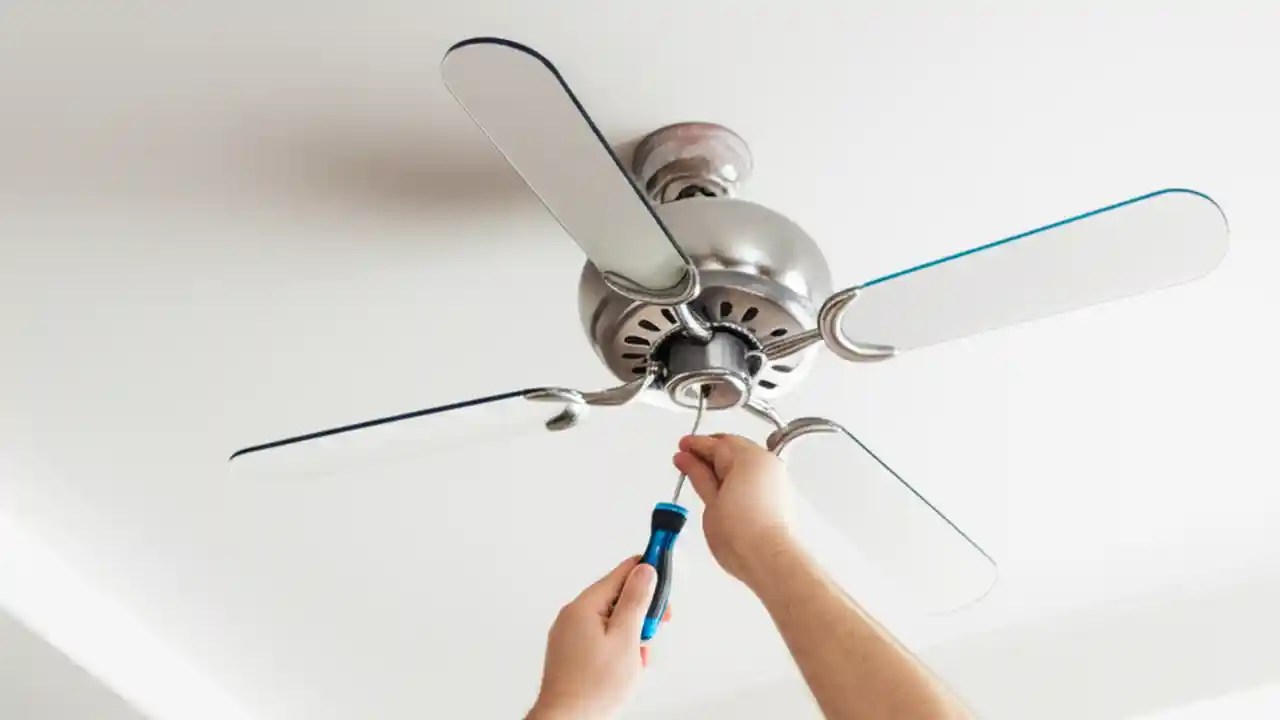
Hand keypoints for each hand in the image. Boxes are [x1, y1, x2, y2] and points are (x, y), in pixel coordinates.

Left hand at [528, 557, 659, 718]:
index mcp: (584, 606)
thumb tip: (644, 570)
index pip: (621, 573)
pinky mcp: (571, 653)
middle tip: (656, 627)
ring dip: (631, 635)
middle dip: (641, 612)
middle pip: (616, 598)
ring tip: (636, 659)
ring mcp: (570, 636)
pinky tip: (625, 667)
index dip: (646, 571)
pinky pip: (601, 639)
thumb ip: (636, 601)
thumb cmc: (594, 687)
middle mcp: (573, 616)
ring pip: (611, 621)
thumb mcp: (626, 638)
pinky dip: (618, 648)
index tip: (664, 570)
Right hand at [673, 434, 795, 587]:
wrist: (770, 559)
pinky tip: (724, 489)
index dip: (695, 445)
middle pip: (733, 448)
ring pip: (745, 461)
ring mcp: (776, 477)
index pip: (715, 443)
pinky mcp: (780, 492)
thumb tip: (686, 460)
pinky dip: (738, 476)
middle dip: (710, 452)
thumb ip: (698, 474)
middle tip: (688, 460)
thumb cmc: (743, 534)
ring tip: (703, 478)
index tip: (682, 448)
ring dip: (724, 464)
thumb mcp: (711, 500)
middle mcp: (766, 462)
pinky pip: (755, 474)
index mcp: (748, 457)